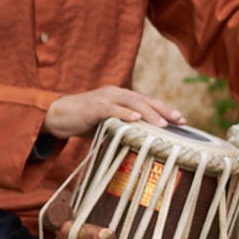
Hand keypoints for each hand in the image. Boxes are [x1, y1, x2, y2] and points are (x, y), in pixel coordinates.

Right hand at [42, 86, 185, 138]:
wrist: (57, 115)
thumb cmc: (84, 121)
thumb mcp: (108, 125)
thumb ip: (124, 130)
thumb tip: (141, 145)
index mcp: (122, 97)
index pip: (148, 101)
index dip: (165, 109)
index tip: (182, 120)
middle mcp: (116, 93)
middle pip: (145, 99)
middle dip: (164, 110)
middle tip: (180, 120)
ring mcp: (105, 99)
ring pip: (132, 103)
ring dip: (149, 113)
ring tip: (163, 123)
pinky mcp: (94, 107)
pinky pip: (112, 109)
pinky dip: (125, 113)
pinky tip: (136, 119)